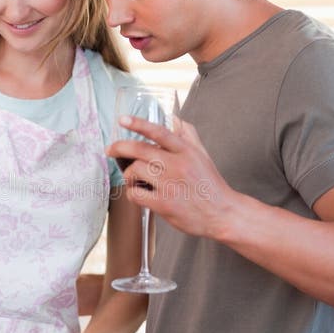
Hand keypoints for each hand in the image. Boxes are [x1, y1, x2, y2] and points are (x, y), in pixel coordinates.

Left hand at [106, 115, 234, 238]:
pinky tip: (138, 193)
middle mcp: (177, 165)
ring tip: (134, 178)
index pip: (159, 132)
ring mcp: (170, 185)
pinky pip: (136, 194)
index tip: (123, 120)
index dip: (138, 123)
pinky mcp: (164, 204)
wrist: (222, 213)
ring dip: (129, 174)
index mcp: (186, 151)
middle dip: (119, 147)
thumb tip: (174, 119)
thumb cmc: (210, 185)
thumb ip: (188, 135)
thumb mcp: (202, 155)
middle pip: (140, 150)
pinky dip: (132, 192)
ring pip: (135, 170)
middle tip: (110, 149)